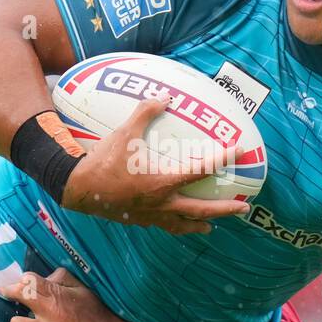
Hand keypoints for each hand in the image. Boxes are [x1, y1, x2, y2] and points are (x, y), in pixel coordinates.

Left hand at [0, 267, 130, 321]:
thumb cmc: (98, 316)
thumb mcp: (84, 290)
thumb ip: (62, 279)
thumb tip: (43, 277)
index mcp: (60, 296)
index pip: (27, 280)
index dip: (19, 282)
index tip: (15, 286)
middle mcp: (52, 314)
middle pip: (17, 296)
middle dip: (11, 295)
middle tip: (10, 298)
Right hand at [61, 97, 249, 233]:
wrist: (78, 189)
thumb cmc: (102, 162)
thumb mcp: (124, 134)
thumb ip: (145, 112)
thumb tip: (164, 96)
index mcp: (161, 183)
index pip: (199, 171)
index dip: (221, 159)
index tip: (238, 151)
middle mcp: (161, 204)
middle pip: (200, 211)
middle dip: (224, 210)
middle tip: (243, 208)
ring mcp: (150, 216)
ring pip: (182, 225)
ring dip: (200, 224)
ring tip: (212, 226)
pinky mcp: (139, 221)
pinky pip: (164, 226)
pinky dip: (175, 225)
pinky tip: (176, 221)